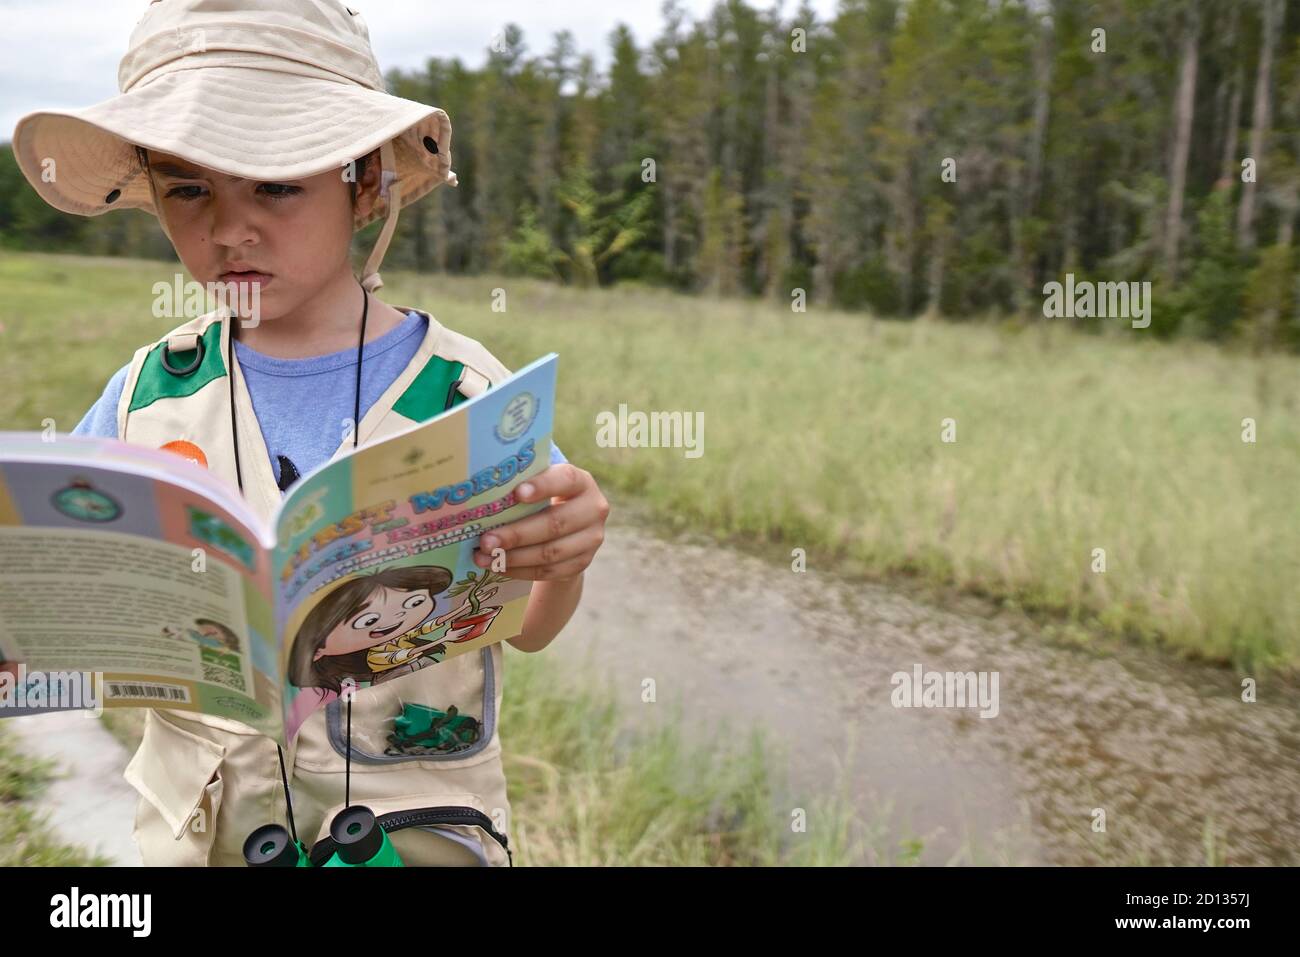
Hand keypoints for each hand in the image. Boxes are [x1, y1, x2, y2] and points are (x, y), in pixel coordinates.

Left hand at [474, 463, 608, 581]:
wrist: (568, 525)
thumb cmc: (543, 496)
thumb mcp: (539, 483)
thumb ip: (521, 483)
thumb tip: (478, 492)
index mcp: (582, 482)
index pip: (566, 479)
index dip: (543, 486)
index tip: (517, 493)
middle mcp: (593, 509)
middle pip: (555, 523)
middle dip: (517, 534)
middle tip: (485, 541)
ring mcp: (591, 539)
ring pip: (551, 552)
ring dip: (514, 557)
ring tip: (484, 558)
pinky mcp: (582, 562)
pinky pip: (549, 572)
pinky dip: (520, 571)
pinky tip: (498, 567)